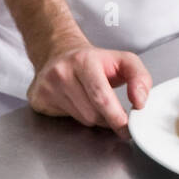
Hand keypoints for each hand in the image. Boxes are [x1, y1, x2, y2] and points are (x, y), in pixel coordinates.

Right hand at [27, 33, 151, 132]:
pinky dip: (77, 117)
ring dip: (94, 118)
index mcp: (84, 60)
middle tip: (115, 118)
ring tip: (93, 103)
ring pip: (81, 120)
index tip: (127, 126)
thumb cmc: (93, 61)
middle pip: (92, 113)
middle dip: (108, 119)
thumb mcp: (122, 60)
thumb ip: (140, 78)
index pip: (101, 97)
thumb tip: (140, 102)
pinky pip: (65, 120)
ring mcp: (47, 85)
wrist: (58, 52)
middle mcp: (62, 72)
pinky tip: (76, 103)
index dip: (116, 117)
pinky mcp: (38, 97)